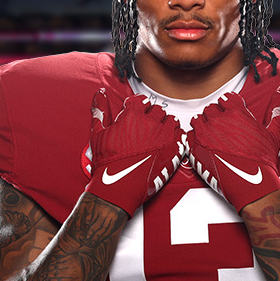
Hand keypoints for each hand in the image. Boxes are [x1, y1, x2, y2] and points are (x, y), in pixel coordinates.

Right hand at [85, 89, 186, 215]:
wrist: (119, 185)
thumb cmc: (109, 163)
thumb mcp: (98, 134)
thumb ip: (99, 111)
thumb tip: (99, 95)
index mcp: (132, 116)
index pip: (142, 101)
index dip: (139, 106)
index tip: (138, 111)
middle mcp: (150, 123)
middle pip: (158, 110)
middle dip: (153, 115)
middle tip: (147, 124)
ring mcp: (164, 136)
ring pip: (171, 120)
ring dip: (166, 124)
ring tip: (158, 132)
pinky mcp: (174, 150)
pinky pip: (181, 135)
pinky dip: (176, 136)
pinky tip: (169, 141)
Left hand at [187, 86, 279, 211]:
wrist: (251, 185)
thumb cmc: (262, 162)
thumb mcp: (274, 133)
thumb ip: (277, 109)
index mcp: (236, 112)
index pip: (226, 98)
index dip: (229, 106)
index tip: (232, 114)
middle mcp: (218, 120)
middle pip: (211, 109)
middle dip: (217, 116)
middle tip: (224, 129)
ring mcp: (205, 134)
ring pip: (198, 120)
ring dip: (204, 125)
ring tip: (214, 136)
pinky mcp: (195, 149)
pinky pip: (189, 135)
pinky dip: (196, 139)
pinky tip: (205, 145)